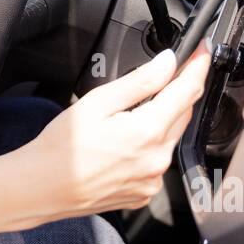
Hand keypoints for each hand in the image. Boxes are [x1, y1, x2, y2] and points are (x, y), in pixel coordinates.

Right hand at [7, 42, 211, 223]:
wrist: (41, 188)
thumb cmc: (61, 148)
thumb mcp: (97, 102)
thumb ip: (139, 82)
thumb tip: (167, 63)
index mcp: (147, 132)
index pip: (188, 90)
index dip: (198, 66)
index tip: (202, 51)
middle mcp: (157, 159)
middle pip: (183, 114)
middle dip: (177, 93)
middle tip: (159, 78)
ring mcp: (153, 180)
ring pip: (171, 138)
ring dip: (161, 121)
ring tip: (125, 118)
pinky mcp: (145, 193)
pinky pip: (158, 161)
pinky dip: (150, 147)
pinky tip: (123, 145)